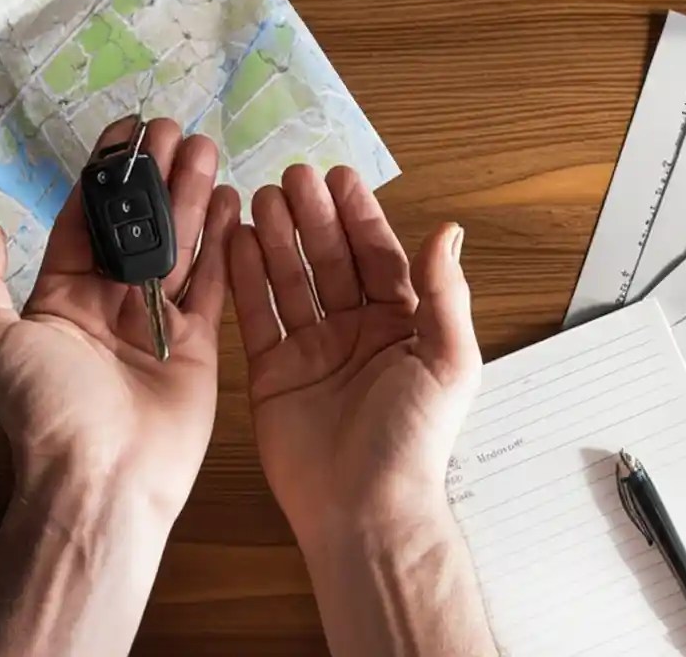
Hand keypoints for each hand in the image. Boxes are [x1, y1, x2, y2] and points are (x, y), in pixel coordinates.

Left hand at [0, 116, 239, 521]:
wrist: (105, 477)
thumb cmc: (48, 409)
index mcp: (62, 296)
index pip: (86, 220)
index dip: (105, 176)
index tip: (126, 133)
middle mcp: (111, 302)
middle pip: (138, 226)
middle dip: (155, 177)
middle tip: (175, 131)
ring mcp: (159, 321)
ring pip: (179, 245)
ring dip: (191, 197)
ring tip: (206, 151)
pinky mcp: (199, 342)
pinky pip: (214, 283)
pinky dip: (225, 244)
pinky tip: (231, 204)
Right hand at [228, 165, 480, 546]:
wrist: (364, 508)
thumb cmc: (413, 438)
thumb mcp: (447, 361)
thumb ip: (446, 294)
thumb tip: (449, 229)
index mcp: (402, 324)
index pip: (379, 256)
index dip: (359, 216)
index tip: (339, 177)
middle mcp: (357, 330)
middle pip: (331, 260)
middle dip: (313, 218)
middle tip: (292, 177)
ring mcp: (313, 350)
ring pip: (291, 281)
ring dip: (277, 239)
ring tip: (261, 197)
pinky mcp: (273, 373)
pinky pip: (258, 317)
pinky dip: (246, 280)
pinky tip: (236, 241)